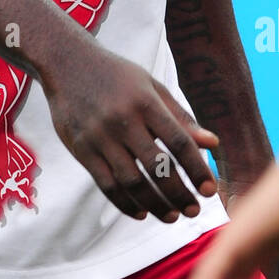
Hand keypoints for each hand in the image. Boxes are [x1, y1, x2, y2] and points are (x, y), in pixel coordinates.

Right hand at [41, 41, 218, 222]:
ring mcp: (99, 136)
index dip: (197, 169)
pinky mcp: (81, 149)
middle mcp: (122, 120)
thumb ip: (180, 117)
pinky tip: (142, 212)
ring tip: (172, 216)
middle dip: (179, 194)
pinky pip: (106, 185)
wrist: (66, 62)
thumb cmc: (117, 75)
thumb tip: (212, 144)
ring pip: (132, 182)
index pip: (178, 142)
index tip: (210, 191)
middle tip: (194, 210)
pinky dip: (125, 204)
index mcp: (145, 102)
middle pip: (157, 167)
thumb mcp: (151, 86)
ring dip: (156, 204)